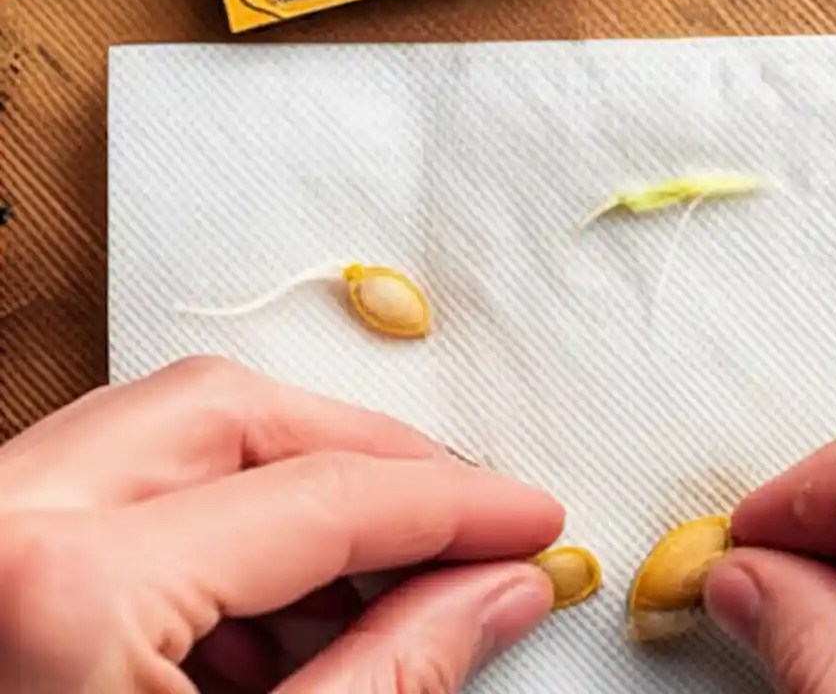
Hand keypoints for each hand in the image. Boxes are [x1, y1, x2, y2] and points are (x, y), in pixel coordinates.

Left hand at [0, 356, 563, 692]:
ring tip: (375, 585)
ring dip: (290, 495)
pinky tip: (270, 623)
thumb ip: (396, 673)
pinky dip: (211, 537)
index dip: (452, 503)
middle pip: (230, 414)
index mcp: (63, 591)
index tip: (525, 518)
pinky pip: (107, 497)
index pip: (320, 494)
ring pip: (164, 436)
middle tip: (459, 517)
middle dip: (366, 459)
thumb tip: (493, 591)